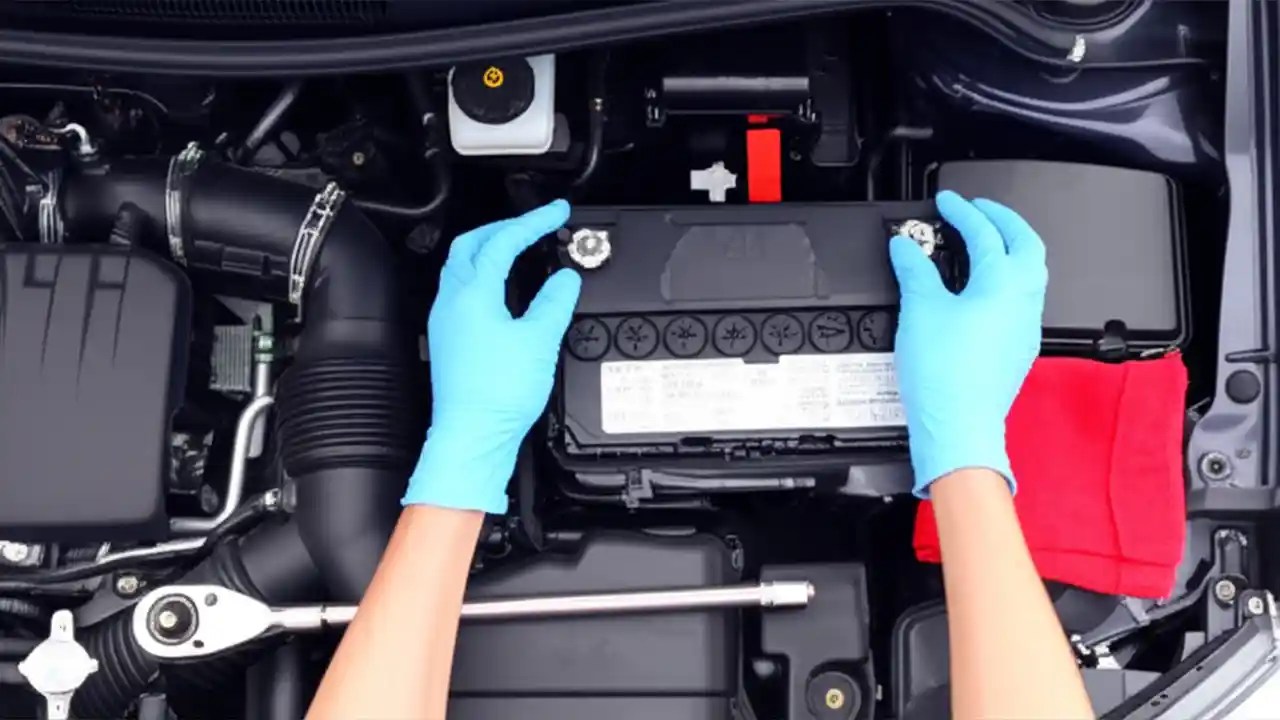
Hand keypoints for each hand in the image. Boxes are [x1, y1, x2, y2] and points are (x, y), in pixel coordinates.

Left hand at [404, 200, 581, 512]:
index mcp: (472, 295)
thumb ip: (554, 302)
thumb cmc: (497, 396)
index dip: (532, 222)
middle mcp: (452, 303)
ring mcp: (446, 321)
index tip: (556, 213)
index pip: (502, 242)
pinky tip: (503, 290)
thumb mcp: (540, 341)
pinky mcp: (450, 339)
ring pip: (462, 267)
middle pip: (471, 245)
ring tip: (518, 248)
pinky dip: (484, 276)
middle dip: (503, 228)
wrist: (473, 436)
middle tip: (533, 224)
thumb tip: (564, 280)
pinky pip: (462, 291)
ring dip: (490, 250)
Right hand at [890, 190, 1046, 496]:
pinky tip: (983, 288)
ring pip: (1031, 272)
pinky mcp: (1019, 346)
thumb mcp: (919, 310)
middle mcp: (1024, 300)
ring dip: (1010, 249)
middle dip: (1003, 221)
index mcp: (1003, 283)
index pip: (985, 232)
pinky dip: (1007, 279)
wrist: (958, 424)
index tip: (947, 202)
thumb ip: (915, 270)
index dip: (963, 212)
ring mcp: (1026, 325)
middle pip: (1026, 244)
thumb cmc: (944, 376)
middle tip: (979, 211)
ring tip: (984, 244)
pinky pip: (1023, 298)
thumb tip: (906, 247)